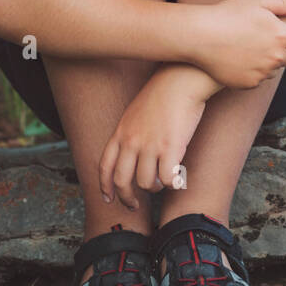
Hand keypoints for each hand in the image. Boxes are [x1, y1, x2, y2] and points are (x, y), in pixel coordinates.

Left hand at [99, 65, 209, 210]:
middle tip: (134, 206)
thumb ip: (130, 132)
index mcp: (121, 132)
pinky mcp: (171, 149)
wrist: (180, 79)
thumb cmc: (163, 92)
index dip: (105, 186)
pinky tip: (179, 179)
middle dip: (126, 199)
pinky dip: (173, 184)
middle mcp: (132, 141)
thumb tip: (133, 154)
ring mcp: (150, 146)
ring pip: (146, 183)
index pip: (105, 166)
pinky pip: (167, 179)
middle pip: (122, 181)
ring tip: (163, 181)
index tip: (108, 198)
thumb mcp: (135, 111)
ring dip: (155, 187)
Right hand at [187, 0, 285, 89]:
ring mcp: (262, 72)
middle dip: (281, 51)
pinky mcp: (249, 84)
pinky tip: (237, 59)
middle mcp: (275, 57)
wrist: (199, 36)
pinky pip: (258, 80)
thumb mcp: (257, 2)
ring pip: (273, 70)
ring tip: (246, 48)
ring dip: (266, 62)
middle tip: (261, 40)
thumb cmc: (228, 14)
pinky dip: (252, 72)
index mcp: (281, 35)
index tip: (283, 35)